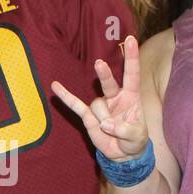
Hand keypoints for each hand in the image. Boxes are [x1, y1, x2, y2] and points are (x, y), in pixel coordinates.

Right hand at [51, 36, 147, 160]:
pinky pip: (76, 105)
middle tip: (99, 64)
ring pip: (97, 108)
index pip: (132, 74)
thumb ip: (125, 130)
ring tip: (111, 133)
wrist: (122, 154)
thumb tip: (106, 124)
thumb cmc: (134, 141)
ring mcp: (100, 104)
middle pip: (109, 82)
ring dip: (104, 123)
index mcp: (131, 97)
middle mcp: (115, 97)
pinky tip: (55, 86)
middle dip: (104, 74)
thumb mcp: (137, 137)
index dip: (131, 58)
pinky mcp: (88, 115)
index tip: (130, 39)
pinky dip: (65, 97)